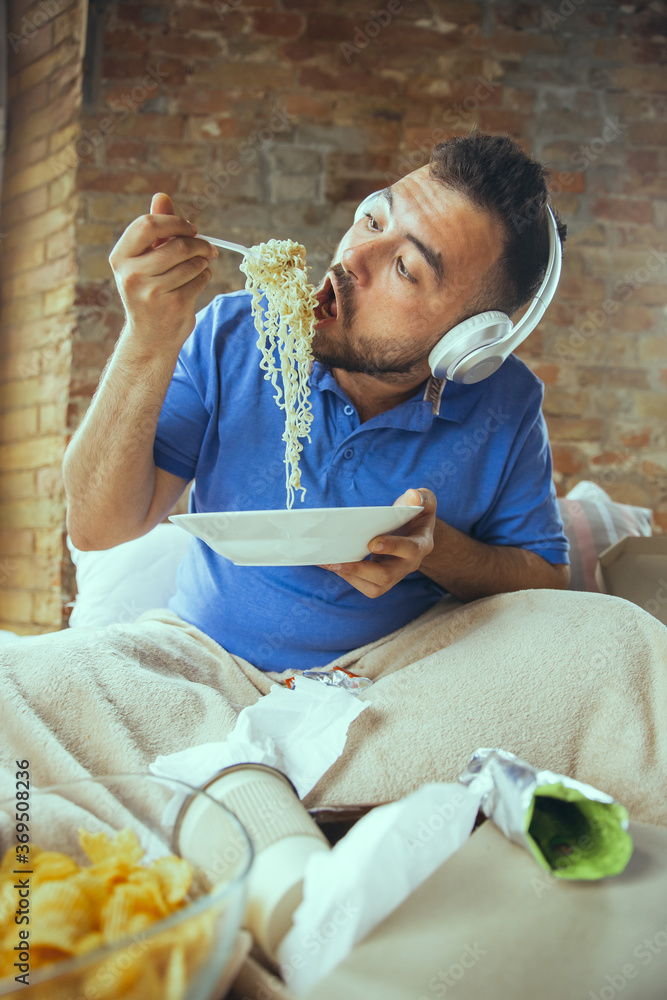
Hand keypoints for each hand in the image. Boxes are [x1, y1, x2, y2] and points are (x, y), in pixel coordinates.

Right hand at [109, 192, 218, 348]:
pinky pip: (199, 280)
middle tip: (209, 247)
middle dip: (198, 243)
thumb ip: (154, 229)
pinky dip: (204, 277)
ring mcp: (152, 292)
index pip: (148, 225)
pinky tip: (197, 282)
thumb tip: (162, 196)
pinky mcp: (173, 305)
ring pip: (191, 263)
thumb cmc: (149, 290)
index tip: (191, 228)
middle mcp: (132, 274)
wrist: (150, 336)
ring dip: (203, 262)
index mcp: (120, 257)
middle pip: (177, 245)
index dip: (175, 222)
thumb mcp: (145, 259)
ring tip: (200, 267)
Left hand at [321, 488, 436, 597]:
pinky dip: (346, 576)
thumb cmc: (416, 513)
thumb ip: (422, 497)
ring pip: (375, 587)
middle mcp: (408, 565)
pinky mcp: (380, 579)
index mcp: (421, 544)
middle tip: (338, 561)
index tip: (372, 543)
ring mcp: (395, 575)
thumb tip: (413, 496)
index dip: (392, 547)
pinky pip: (364, 585)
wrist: (414, 531)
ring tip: (331, 563)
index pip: (411, 549)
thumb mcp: (425, 501)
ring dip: (351, 577)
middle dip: (360, 570)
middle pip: (387, 576)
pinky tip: (329, 563)